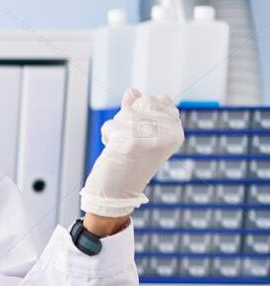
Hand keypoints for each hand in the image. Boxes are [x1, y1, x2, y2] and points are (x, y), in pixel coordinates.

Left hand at [80, 88, 183, 217]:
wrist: (116, 195)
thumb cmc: (127, 163)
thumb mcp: (139, 132)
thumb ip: (138, 109)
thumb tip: (132, 90)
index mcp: (177, 131)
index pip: (161, 99)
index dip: (143, 113)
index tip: (143, 136)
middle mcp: (170, 132)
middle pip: (142, 101)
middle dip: (128, 118)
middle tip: (132, 143)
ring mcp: (153, 135)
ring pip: (124, 113)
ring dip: (116, 129)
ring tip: (123, 149)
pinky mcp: (132, 140)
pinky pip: (110, 125)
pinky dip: (107, 137)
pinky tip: (114, 152)